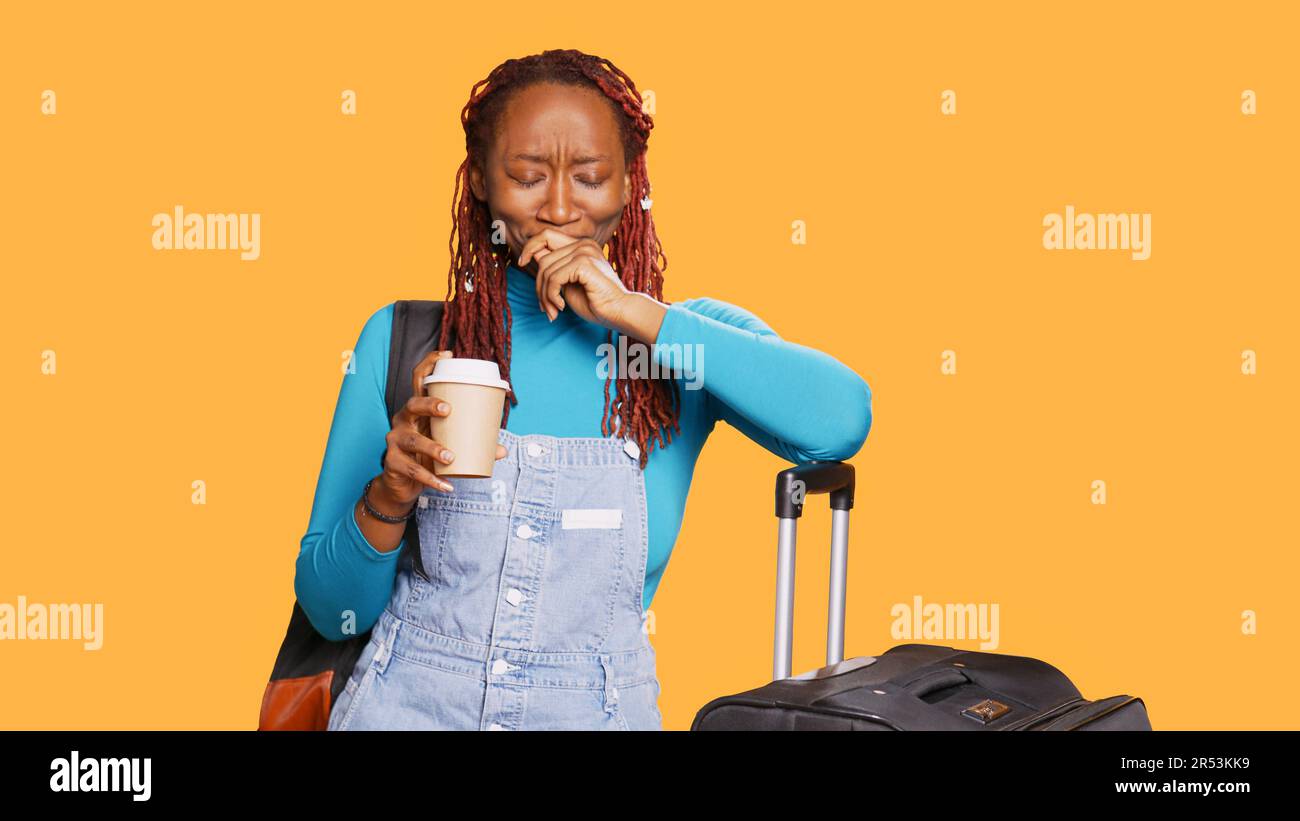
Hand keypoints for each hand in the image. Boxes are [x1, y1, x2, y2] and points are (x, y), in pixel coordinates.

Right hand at [377, 349, 506, 503]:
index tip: (447, 353)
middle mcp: (403, 420)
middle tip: (448, 410)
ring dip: (432, 448)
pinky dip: (432, 480)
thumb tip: (503, 450)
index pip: (418, 380)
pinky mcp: (392, 462)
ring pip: (412, 440)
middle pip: (412, 404)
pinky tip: (446, 486)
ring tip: (450, 457)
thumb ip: (474, 444)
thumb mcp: (448, 444)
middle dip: (429, 404)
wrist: (404, 484)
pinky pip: (413, 470)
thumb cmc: (428, 455)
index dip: (429, 364)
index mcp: (418, 410)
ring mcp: (395, 441)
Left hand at [518, 228, 633, 329]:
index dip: (529, 247)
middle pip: (542, 258)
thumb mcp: (568, 282)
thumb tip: (531, 255)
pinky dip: (552, 295)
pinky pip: (554, 278)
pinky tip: (561, 307)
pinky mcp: (584, 263)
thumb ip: (554, 267)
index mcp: (581, 245)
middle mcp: (583, 244)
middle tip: (545, 307)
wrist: (618, 312)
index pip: (546, 235)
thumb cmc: (596, 301)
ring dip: (545, 296)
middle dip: (538, 286)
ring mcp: (584, 251)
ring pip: (546, 270)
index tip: (521, 263)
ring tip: (553, 311)